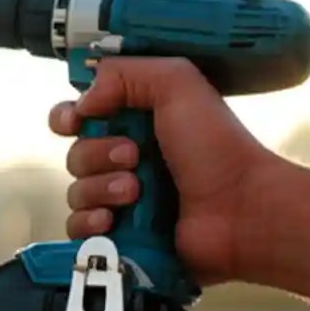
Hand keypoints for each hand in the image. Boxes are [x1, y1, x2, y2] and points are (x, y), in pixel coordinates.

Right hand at [48, 57, 280, 284]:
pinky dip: (91, 222)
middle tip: (134, 157)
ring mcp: (122, 201)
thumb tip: (83, 102)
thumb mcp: (178, 84)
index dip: (68, 118)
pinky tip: (113, 220)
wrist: (241, 210)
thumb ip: (124, 73)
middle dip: (97, 154)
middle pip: (75, 154)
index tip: (76, 121)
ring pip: (76, 192)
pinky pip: (80, 229)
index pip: (78, 116)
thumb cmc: (216, 147)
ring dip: (99, 188)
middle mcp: (125, 160)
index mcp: (135, 123)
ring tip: (135, 192)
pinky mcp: (122, 237)